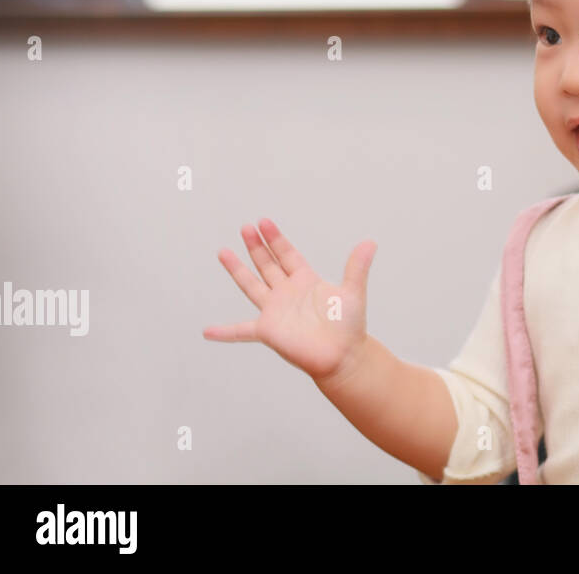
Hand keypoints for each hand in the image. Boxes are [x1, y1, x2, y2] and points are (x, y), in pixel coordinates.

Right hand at [203, 218, 375, 382]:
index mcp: (306, 281)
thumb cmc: (349, 326)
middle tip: (246, 227)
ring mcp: (275, 311)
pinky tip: (207, 332)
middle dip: (257, 246)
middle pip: (268, 264)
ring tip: (223, 251)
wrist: (343, 356)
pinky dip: (225, 333)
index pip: (287, 254)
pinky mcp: (268, 331)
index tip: (264, 221)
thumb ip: (357, 267)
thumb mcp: (353, 292)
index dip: (276, 239)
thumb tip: (371, 241)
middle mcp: (287, 293)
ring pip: (252, 285)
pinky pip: (241, 331)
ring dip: (238, 269)